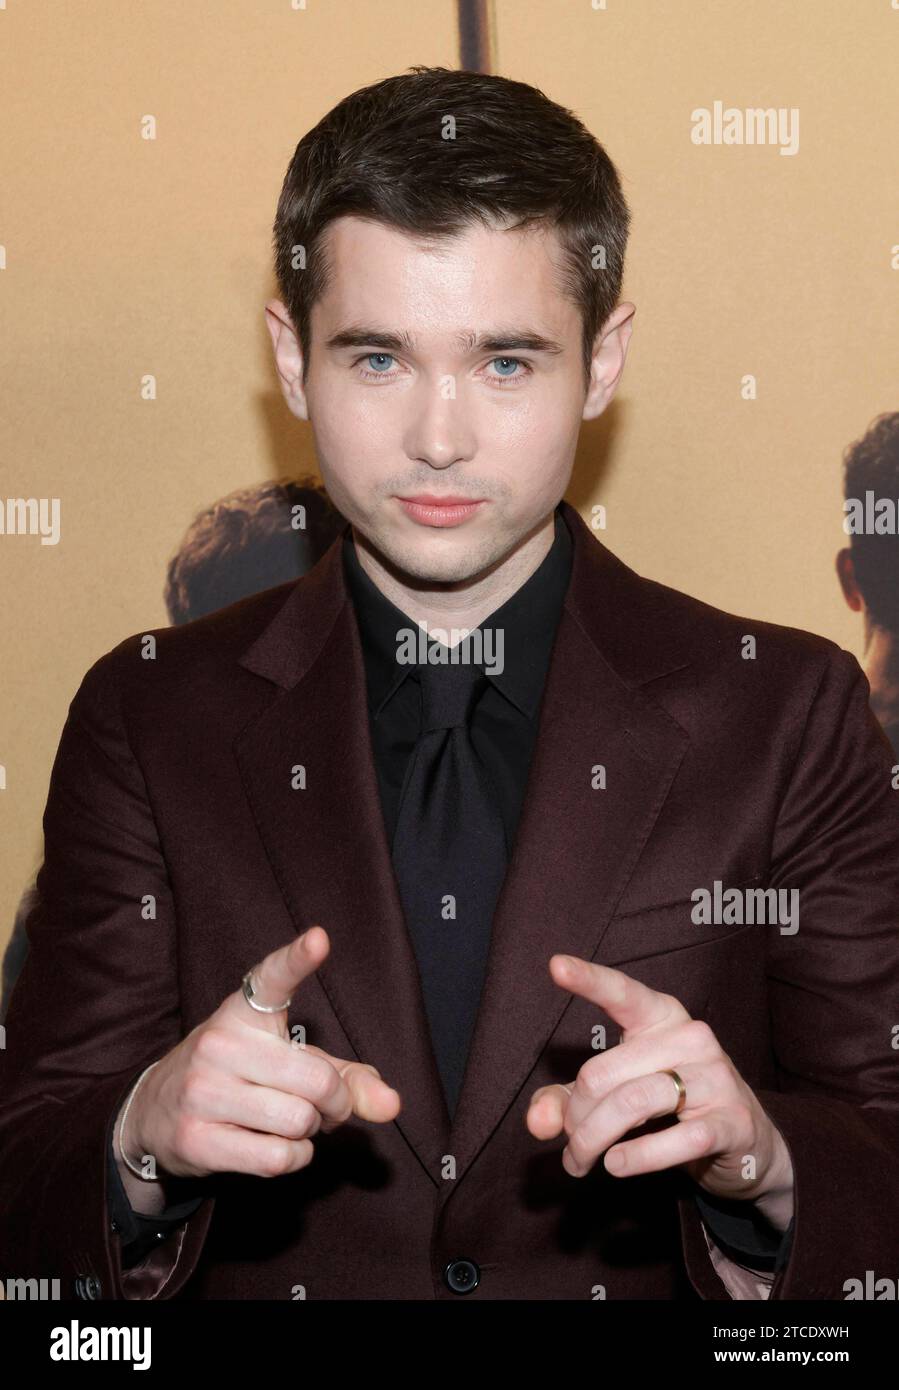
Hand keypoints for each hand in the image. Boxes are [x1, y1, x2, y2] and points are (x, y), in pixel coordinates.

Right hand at [117, 926, 400, 1187]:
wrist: (156, 1114)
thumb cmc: (241, 1078)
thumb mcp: (289, 1062)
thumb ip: (346, 1077)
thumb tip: (392, 1105)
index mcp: (244, 1012)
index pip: (272, 978)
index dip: (297, 959)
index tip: (320, 939)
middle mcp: (220, 1043)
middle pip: (317, 1081)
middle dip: (334, 1104)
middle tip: (323, 1107)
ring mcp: (203, 1091)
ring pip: (299, 1123)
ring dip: (309, 1133)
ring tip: (289, 1123)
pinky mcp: (197, 1139)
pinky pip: (278, 1158)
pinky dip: (293, 1157)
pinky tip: (275, 1146)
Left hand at [526, 955, 793, 1221]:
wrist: (747, 1142)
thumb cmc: (672, 1107)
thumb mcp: (616, 1094)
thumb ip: (570, 1101)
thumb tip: (539, 1122)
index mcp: (660, 1017)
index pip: (622, 993)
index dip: (589, 979)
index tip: (555, 965)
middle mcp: (689, 1036)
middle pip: (603, 1073)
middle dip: (576, 1120)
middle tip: (572, 1148)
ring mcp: (715, 1077)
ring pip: (631, 1104)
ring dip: (594, 1141)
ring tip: (581, 1163)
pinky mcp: (731, 1121)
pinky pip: (676, 1138)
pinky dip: (638, 1156)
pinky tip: (617, 1164)